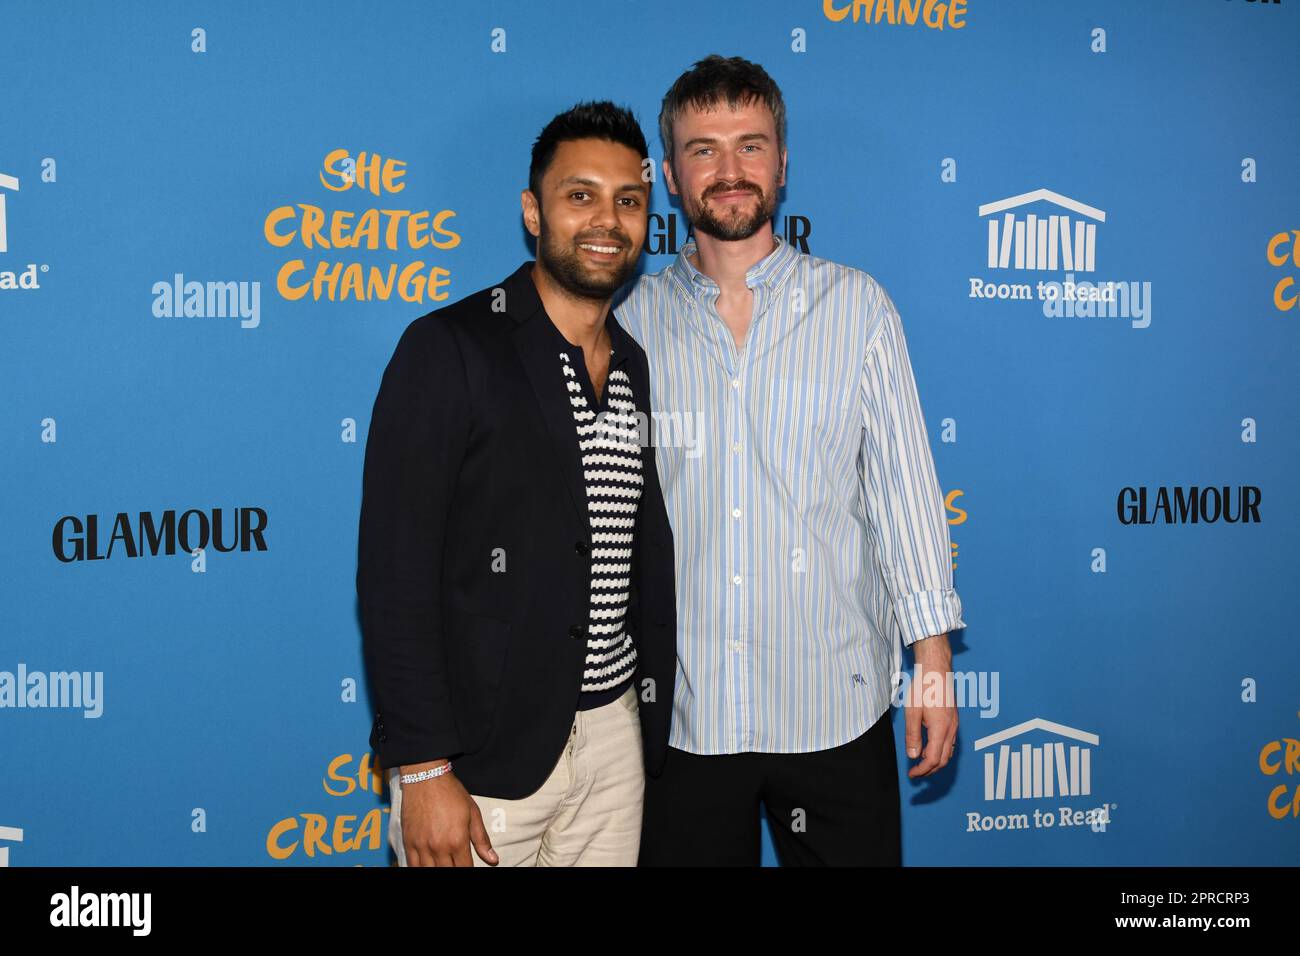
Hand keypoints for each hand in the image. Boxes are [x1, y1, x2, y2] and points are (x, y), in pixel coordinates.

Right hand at [399, 762, 498, 865]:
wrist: (426, 778)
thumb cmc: (451, 794)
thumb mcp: (473, 814)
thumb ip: (482, 840)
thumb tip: (493, 860)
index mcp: (457, 841)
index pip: (465, 869)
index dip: (468, 872)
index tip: (469, 867)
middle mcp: (439, 847)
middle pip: (447, 872)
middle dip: (454, 871)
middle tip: (457, 865)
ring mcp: (422, 846)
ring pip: (429, 871)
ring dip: (438, 871)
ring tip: (443, 865)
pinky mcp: (408, 842)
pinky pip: (412, 865)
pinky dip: (420, 869)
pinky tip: (427, 867)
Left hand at [903, 634, 957, 778]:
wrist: (937, 670)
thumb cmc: (924, 688)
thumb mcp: (912, 712)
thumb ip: (913, 736)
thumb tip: (913, 756)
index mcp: (940, 729)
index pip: (933, 760)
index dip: (922, 770)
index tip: (912, 774)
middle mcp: (951, 730)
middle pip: (944, 760)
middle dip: (930, 770)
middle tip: (916, 773)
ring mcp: (955, 725)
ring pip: (949, 752)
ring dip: (936, 762)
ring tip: (921, 763)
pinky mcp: (954, 720)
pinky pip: (951, 743)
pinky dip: (941, 752)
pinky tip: (930, 748)